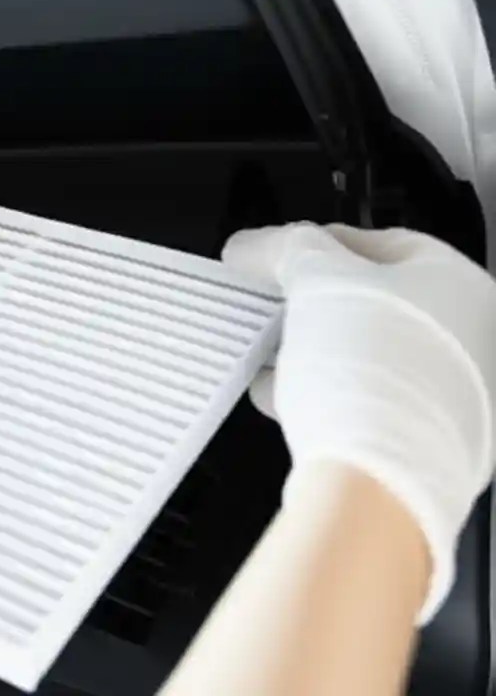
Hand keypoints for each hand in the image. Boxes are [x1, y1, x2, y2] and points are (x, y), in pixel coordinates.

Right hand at [222, 222, 495, 620]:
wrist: (380, 484)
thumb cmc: (374, 382)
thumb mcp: (317, 283)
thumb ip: (283, 250)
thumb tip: (254, 246)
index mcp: (463, 286)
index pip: (379, 242)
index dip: (315, 245)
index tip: (274, 256)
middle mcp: (472, 338)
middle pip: (373, 301)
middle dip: (310, 304)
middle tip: (270, 306)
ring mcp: (453, 393)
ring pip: (365, 354)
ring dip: (312, 352)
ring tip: (271, 359)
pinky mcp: (424, 438)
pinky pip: (366, 400)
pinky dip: (325, 393)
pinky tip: (288, 398)